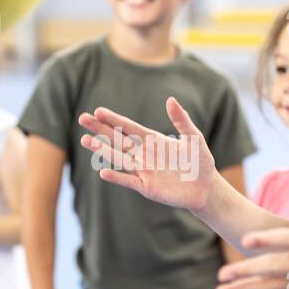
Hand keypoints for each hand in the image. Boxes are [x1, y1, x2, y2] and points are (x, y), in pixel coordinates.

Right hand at [78, 97, 217, 213]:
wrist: (206, 188)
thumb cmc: (200, 161)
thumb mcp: (193, 137)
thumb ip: (181, 120)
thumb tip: (170, 100)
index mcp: (152, 140)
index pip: (128, 127)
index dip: (113, 119)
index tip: (98, 111)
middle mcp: (143, 154)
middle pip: (117, 139)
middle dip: (100, 129)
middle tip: (82, 118)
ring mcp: (143, 170)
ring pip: (118, 158)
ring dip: (102, 150)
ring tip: (85, 140)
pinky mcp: (146, 187)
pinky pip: (128, 180)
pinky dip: (117, 176)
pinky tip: (103, 172)